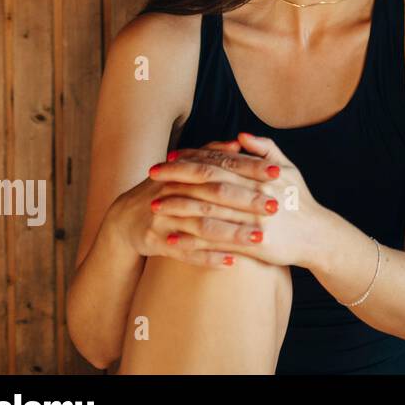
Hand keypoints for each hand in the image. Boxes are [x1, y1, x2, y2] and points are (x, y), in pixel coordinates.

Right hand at [108, 140, 271, 267]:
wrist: (125, 220)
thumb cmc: (166, 192)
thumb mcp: (184, 169)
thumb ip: (212, 154)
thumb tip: (239, 142)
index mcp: (184, 170)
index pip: (223, 165)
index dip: (251, 167)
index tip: (279, 172)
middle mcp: (172, 190)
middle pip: (214, 194)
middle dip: (246, 200)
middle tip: (274, 206)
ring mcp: (162, 217)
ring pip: (201, 226)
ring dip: (231, 233)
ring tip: (259, 239)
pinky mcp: (154, 241)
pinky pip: (184, 252)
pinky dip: (207, 258)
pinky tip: (231, 262)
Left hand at [147, 132, 331, 269]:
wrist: (319, 236)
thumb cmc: (301, 201)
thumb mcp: (290, 170)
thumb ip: (266, 150)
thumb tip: (241, 135)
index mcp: (263, 175)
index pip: (222, 161)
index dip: (194, 157)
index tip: (171, 156)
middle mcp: (257, 194)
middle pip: (210, 182)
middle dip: (178, 177)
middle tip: (152, 175)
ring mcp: (253, 220)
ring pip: (209, 211)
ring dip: (179, 207)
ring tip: (154, 205)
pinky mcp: (252, 244)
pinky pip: (216, 241)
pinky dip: (192, 239)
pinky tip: (172, 237)